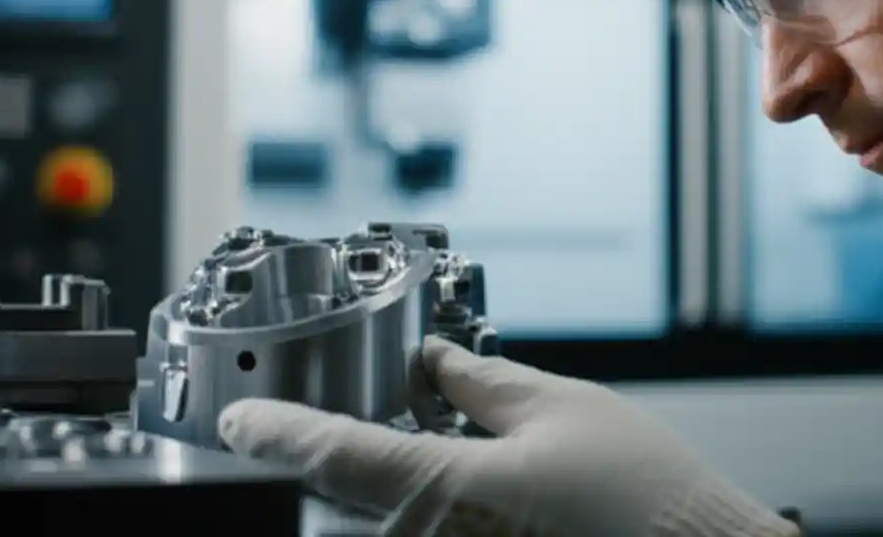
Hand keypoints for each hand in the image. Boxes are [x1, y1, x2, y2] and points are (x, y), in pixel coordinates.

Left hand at [218, 336, 799, 536]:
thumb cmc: (643, 499)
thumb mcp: (560, 411)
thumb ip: (481, 385)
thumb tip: (436, 363)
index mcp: (441, 489)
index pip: (327, 454)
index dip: (271, 431)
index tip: (239, 419)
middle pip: (330, 509)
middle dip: (310, 471)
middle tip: (303, 437)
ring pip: (368, 530)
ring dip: (356, 499)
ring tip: (372, 460)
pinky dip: (404, 518)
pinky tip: (436, 497)